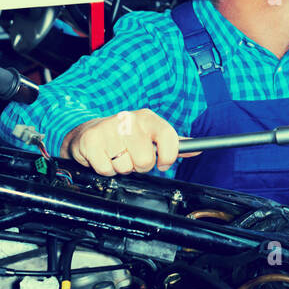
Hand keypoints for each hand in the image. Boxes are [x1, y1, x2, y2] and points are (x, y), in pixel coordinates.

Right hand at [62, 108, 181, 175]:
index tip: (163, 163)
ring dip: (121, 168)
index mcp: (148, 118)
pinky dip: (106, 170)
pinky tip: (104, 157)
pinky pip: (106, 170)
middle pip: (145, 160)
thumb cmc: (126, 135)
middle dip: (139, 165)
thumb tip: (198, 150)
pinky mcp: (92, 142)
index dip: (168, 156)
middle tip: (132, 157)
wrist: (90, 131)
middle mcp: (129, 121)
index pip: (168, 138)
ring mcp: (109, 130)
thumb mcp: (151, 133)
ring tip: (117, 155)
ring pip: (125, 167)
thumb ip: (173, 143)